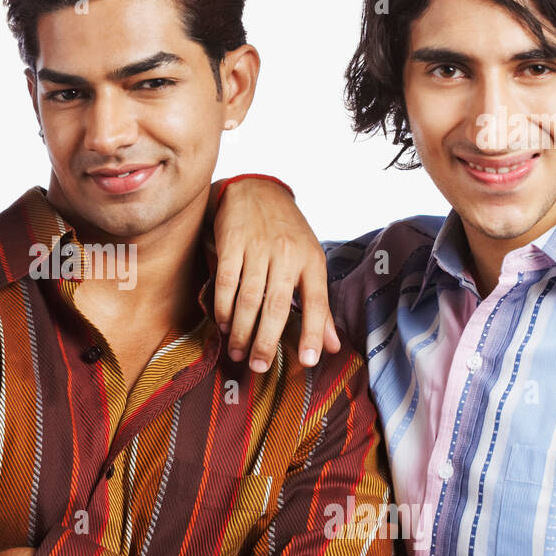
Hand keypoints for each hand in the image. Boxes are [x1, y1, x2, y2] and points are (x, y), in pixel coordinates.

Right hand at [211, 178, 339, 370]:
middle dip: (267, 341)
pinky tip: (222, 323)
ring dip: (241, 329)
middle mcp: (288, 254)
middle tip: (259, 366)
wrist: (256, 189)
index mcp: (312, 260)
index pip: (317, 301)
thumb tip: (333, 346)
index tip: (308, 360)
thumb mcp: (310, 261)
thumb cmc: (287, 232)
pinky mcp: (232, 242)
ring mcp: (259, 247)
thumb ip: (320, 305)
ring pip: (249, 297)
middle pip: (277, 305)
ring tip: (238, 352)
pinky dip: (223, 306)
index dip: (313, 332)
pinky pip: (226, 281)